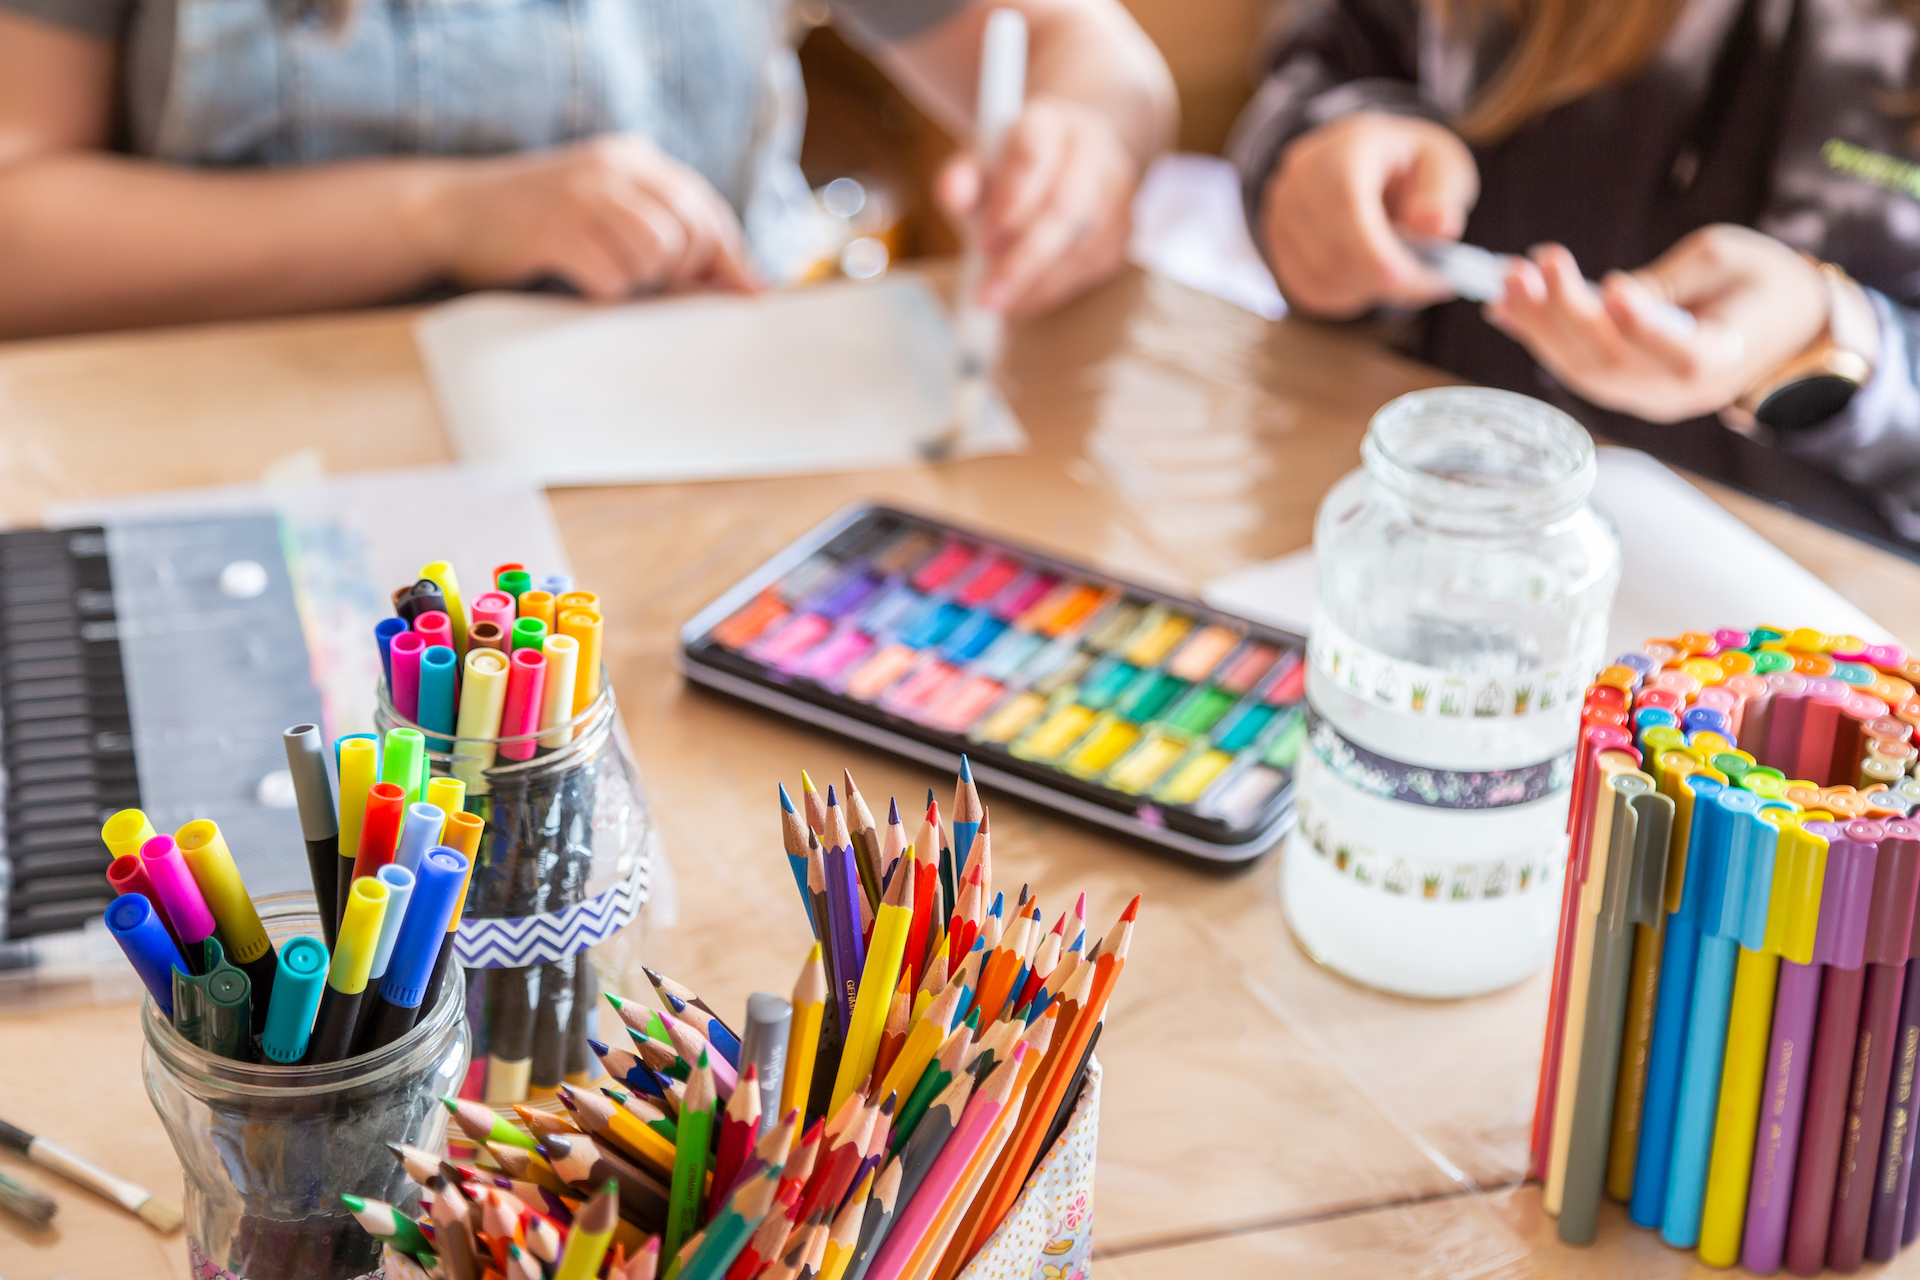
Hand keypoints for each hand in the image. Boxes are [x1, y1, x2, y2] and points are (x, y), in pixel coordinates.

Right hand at [427, 135, 758, 301]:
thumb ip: (668, 234)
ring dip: (641, 281)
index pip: (707, 208)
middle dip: (684, 272)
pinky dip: (606, 292)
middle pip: (691, 231)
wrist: (451, 212)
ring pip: (658, 253)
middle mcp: (613, 168)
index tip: (745, 295)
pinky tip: (582, 283)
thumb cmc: (540, 225)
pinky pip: (613, 276)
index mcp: (633, 158)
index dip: (730, 256)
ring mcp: (582, 195)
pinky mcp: (554, 230)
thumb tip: (746, 285)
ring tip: (609, 277)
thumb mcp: (608, 212)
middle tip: (649, 285)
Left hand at [936, 96, 1137, 318]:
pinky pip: (1094, 264)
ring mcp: (1116, 188)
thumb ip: (961, 179)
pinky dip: (1055, 289)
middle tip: (988, 296)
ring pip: (1084, 242)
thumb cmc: (1010, 170)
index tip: (982, 244)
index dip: (1010, 202)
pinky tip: (1026, 300)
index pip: (1033, 156)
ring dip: (1039, 281)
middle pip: (1064, 206)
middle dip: (1023, 258)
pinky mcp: (1124, 226)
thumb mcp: (978, 167)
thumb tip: (950, 195)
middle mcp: (1092, 149)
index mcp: (1049, 123)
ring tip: (1001, 303)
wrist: (1063, 162)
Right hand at [1260, 111, 1478, 318]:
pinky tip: (1370, 276)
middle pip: (1329, 245)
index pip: (1343, 199)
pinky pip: (1309, 289)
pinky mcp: (1274, 244)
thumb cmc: (1410, 167)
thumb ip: (1443, 198)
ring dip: (1368, 288)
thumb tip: (1437, 225)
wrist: (1368, 165)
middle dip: (1381, 277)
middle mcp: (1300, 175)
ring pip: (1320, 274)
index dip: (1369, 247)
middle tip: (1430, 284)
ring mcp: (1280, 211)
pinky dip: (1347, 295)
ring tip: (1403, 273)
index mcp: (1348, 145)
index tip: (1402, 278)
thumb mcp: (1444, 168)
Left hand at [1485, 225, 1831, 422]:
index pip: (1685, 357)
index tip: (1615, 285)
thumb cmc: (1759, 278)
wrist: (1780, 319)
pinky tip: (1505, 306)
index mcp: (1729, 358)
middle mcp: (1683, 393)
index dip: (1645, 327)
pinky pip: (1576, 368)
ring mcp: (1649, 398)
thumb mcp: (1723, 259)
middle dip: (1566, 311)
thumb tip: (1600, 295)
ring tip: (1509, 279)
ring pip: (1584, 370)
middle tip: (1536, 263)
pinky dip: (1538, 336)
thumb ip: (1666, 282)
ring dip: (1539, 324)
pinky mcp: (1625, 389)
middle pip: (1615, 362)